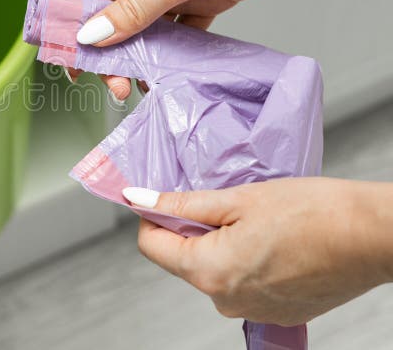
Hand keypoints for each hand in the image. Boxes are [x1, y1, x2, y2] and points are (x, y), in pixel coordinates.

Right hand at [68, 0, 392, 99]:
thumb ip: (133, 11)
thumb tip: (93, 35)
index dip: (75, 32)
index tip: (73, 64)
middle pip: (113, 21)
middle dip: (111, 55)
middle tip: (116, 84)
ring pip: (144, 32)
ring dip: (140, 59)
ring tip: (141, 83)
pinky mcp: (198, 4)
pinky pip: (175, 36)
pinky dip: (171, 56)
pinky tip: (169, 73)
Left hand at [124, 178, 392, 325]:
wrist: (374, 236)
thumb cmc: (315, 213)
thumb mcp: (239, 198)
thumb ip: (183, 204)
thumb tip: (140, 200)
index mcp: (210, 272)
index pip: (151, 247)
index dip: (153, 216)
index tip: (165, 197)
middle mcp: (225, 301)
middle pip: (183, 259)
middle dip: (192, 229)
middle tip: (226, 203)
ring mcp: (252, 310)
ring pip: (214, 269)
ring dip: (222, 243)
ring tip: (258, 220)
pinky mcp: (275, 311)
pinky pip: (242, 282)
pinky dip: (247, 259)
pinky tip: (274, 240)